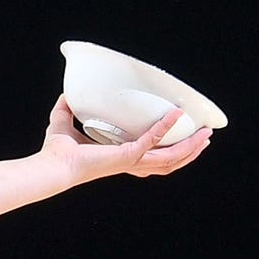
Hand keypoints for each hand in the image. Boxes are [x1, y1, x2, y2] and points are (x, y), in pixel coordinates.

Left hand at [44, 98, 211, 182]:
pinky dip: (165, 127)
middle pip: (170, 162)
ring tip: (204, 133)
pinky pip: (152, 140)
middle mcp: (130, 162)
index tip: (187, 137)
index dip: (172, 149)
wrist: (52, 164)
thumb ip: (68, 109)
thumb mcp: (66, 123)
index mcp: (122, 158)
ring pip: (170, 158)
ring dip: (189, 146)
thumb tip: (67, 94)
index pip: (153, 157)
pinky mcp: (127, 155)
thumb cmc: (57, 152)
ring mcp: (131, 161)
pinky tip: (175, 113)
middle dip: (190, 150)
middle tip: (205, 135)